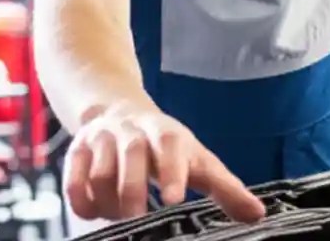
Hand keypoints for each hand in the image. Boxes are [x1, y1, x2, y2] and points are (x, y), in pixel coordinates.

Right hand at [64, 102, 265, 223]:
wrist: (117, 110)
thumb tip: (257, 213)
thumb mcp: (197, 159)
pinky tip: (95, 211)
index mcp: (166, 133)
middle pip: (130, 157)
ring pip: (99, 172)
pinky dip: (82, 201)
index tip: (174, 198)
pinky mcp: (77, 151)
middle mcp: (132, 132)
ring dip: (109, 202)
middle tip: (138, 220)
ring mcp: (101, 140)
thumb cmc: (165, 144)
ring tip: (122, 217)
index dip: (171, 171)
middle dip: (133, 192)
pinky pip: (72, 180)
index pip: (170, 148)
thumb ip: (225, 188)